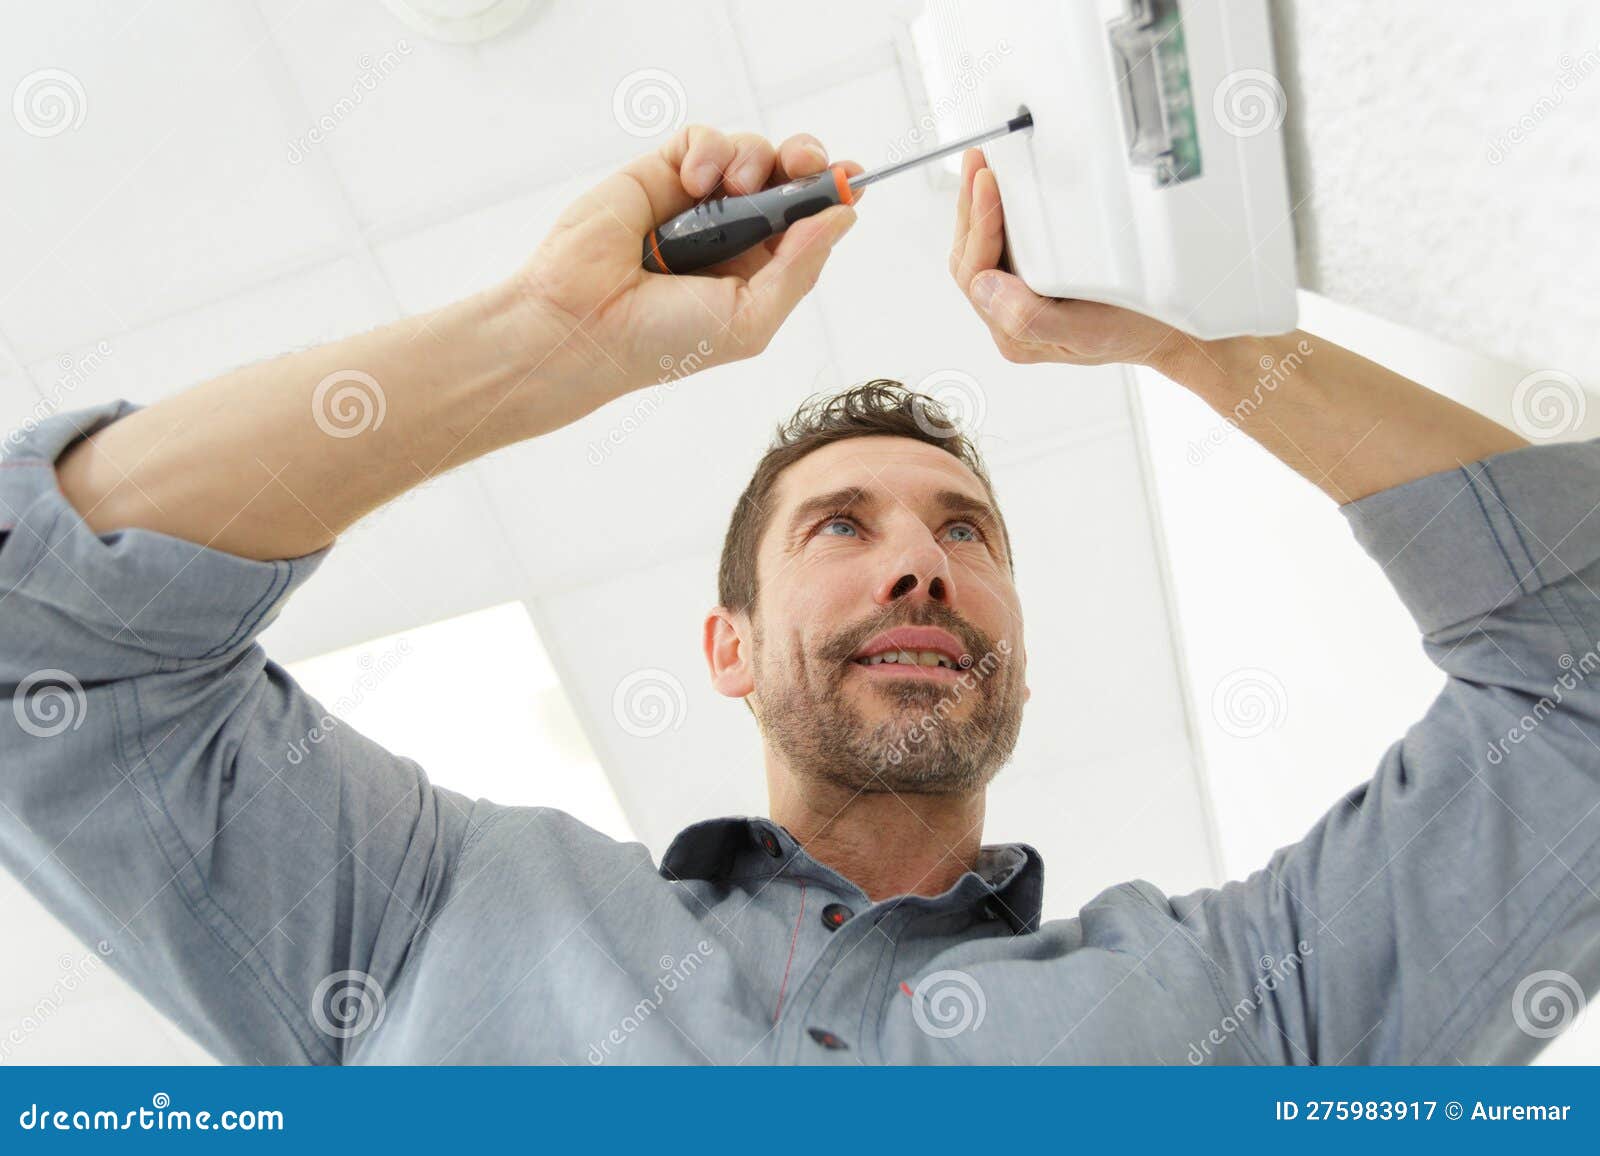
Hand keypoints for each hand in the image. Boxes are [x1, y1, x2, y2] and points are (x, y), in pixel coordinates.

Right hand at [511, 126, 861, 402]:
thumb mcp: (750, 318)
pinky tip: (692, 185)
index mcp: (761, 268)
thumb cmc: (662, 340)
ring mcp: (697, 201)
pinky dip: (708, 152)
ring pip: (749, 152)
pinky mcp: (661, 173)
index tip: (854, 178)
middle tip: (804, 162)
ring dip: (751, 162)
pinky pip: (702, 139)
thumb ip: (799, 268)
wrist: (584, 325)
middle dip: (805, 160)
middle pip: (788, 176)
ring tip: (730, 191)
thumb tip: (843, 216)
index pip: (809, 220)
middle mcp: (734, 231)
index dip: (832, 195)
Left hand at [948, 148, 1183, 369]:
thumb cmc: (1132, 330)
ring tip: (979, 166)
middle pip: (970, 257)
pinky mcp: (1029, 280)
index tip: (986, 182)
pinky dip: (993, 214)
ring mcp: (1016, 298)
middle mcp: (1007, 317)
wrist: (1163, 331)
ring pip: (980, 250)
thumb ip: (1029, 318)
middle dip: (969, 207)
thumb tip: (985, 286)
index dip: (979, 223)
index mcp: (1014, 330)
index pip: (977, 271)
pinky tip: (997, 189)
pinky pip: (998, 246)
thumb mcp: (1088, 330)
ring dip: (975, 207)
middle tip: (976, 162)